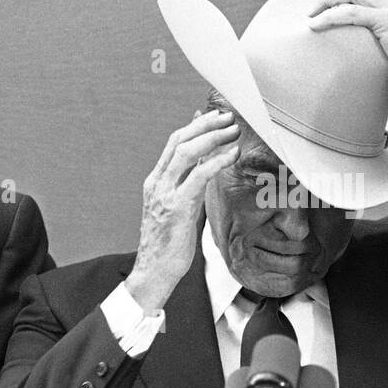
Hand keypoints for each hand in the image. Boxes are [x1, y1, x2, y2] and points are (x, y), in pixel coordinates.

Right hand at [124, 109, 240, 310]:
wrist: (154, 272)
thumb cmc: (169, 244)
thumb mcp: (180, 207)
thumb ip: (189, 184)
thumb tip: (204, 164)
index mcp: (156, 182)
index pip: (174, 143)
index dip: (195, 125)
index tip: (214, 115)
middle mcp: (158, 184)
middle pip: (179, 140)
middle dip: (205, 124)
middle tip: (227, 116)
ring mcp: (165, 194)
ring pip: (186, 152)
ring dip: (212, 136)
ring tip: (233, 130)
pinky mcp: (177, 208)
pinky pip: (198, 176)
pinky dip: (216, 161)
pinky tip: (232, 155)